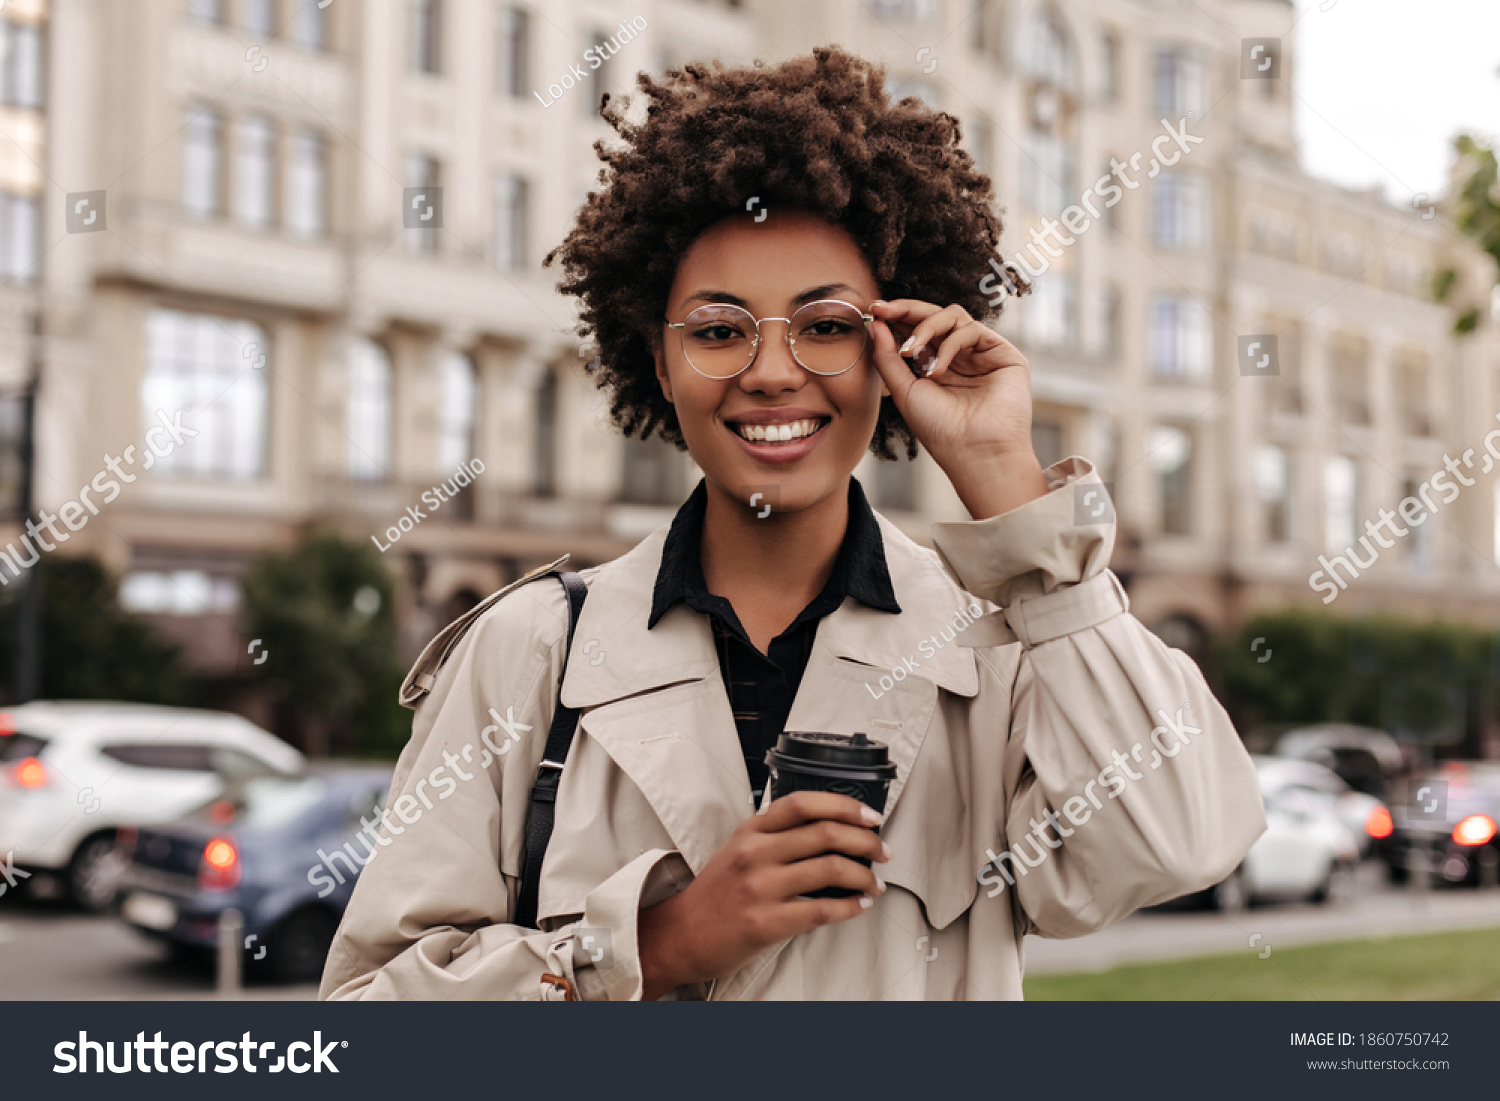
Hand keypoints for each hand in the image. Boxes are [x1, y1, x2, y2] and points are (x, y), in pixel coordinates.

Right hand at [636, 791, 890, 998]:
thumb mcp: (739, 848)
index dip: (844, 805)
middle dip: (866, 841)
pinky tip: (859, 906)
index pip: (803, 803)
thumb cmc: (716, 893)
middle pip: (826, 833)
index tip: (871, 816)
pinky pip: (822, 910)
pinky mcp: (765, 922)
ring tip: (875, 884)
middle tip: (883, 851)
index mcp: (751, 830)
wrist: (681, 934)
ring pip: (830, 869)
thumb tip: (832, 830)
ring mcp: (760, 887)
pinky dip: (850, 908)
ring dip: (864, 876)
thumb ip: (777, 835)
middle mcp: (755, 853)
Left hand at [869, 299, 1048, 518]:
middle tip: (883, 310)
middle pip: (934, 317)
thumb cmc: (941, 432)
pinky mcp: (1003, 354)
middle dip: (906, 310)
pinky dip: (950, 344)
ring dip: (925, 328)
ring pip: (952, 316)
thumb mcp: (905, 391)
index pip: (917, 331)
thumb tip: (876, 325)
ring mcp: (982, 354)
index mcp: (938, 367)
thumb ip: (889, 358)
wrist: (975, 454)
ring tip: (910, 352)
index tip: (874, 312)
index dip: (897, 318)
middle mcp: (961, 357)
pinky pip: (971, 330)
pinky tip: (939, 370)